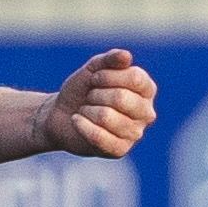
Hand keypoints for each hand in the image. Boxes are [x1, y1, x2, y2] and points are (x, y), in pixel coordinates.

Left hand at [40, 48, 156, 157]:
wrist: (61, 114)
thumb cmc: (83, 90)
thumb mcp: (93, 69)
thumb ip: (109, 59)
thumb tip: (126, 56)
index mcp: (146, 90)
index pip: (135, 78)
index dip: (108, 75)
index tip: (94, 78)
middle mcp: (146, 112)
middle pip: (121, 98)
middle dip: (96, 94)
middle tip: (90, 97)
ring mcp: (135, 133)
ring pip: (107, 117)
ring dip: (88, 110)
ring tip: (86, 110)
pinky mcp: (119, 150)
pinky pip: (99, 137)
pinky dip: (82, 125)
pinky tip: (77, 120)